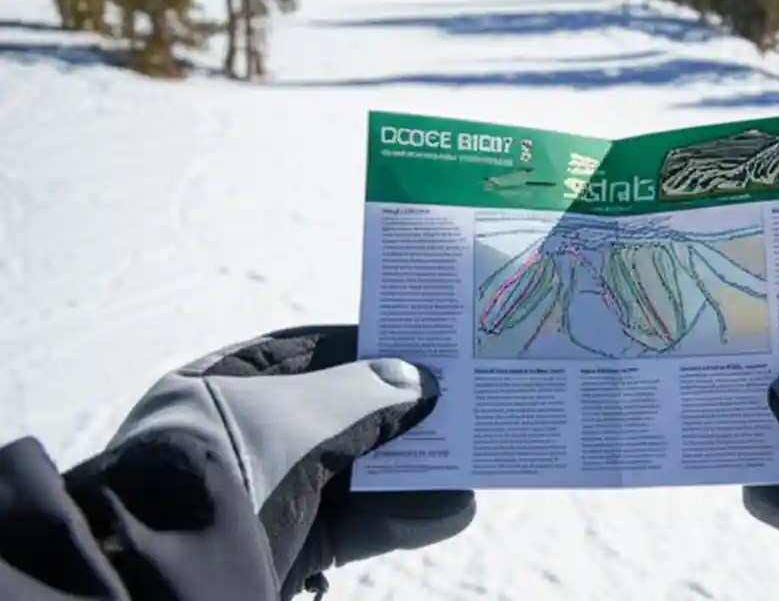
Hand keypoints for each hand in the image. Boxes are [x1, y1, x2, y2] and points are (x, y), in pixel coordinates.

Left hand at [105, 326, 474, 597]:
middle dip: (405, 417)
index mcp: (225, 386)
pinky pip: (356, 526)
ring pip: (357, 475)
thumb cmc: (224, 472)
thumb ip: (363, 395)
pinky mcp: (286, 548)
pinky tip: (451, 511)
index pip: (311, 354)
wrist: (157, 577)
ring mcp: (264, 495)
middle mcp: (243, 437)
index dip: (371, 348)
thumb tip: (417, 380)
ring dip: (418, 472)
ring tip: (474, 467)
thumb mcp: (298, 420)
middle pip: (343, 416)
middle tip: (465, 407)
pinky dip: (403, 518)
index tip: (428, 347)